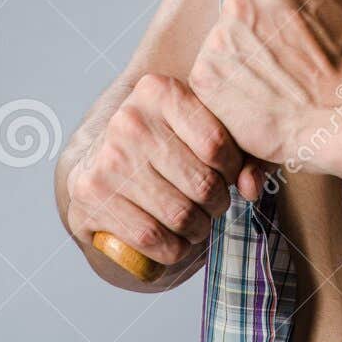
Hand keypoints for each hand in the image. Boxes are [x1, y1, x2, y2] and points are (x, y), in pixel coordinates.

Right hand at [66, 73, 263, 270]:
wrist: (96, 162)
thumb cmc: (162, 144)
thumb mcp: (197, 129)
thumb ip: (238, 152)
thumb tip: (251, 186)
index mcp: (158, 91)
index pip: (216, 142)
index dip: (233, 169)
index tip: (230, 176)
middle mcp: (129, 120)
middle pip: (202, 183)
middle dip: (218, 203)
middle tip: (215, 205)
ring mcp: (107, 159)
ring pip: (180, 215)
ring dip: (198, 229)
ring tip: (198, 223)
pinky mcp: (90, 196)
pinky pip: (151, 238)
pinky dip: (173, 250)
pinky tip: (176, 241)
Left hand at [189, 0, 341, 173]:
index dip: (275, 16)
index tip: (286, 36)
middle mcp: (238, 2)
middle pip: (238, 17)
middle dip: (254, 38)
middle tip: (280, 64)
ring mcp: (217, 40)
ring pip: (223, 49)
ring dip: (242, 65)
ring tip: (272, 88)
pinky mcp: (204, 78)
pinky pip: (212, 82)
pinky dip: (230, 94)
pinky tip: (259, 103)